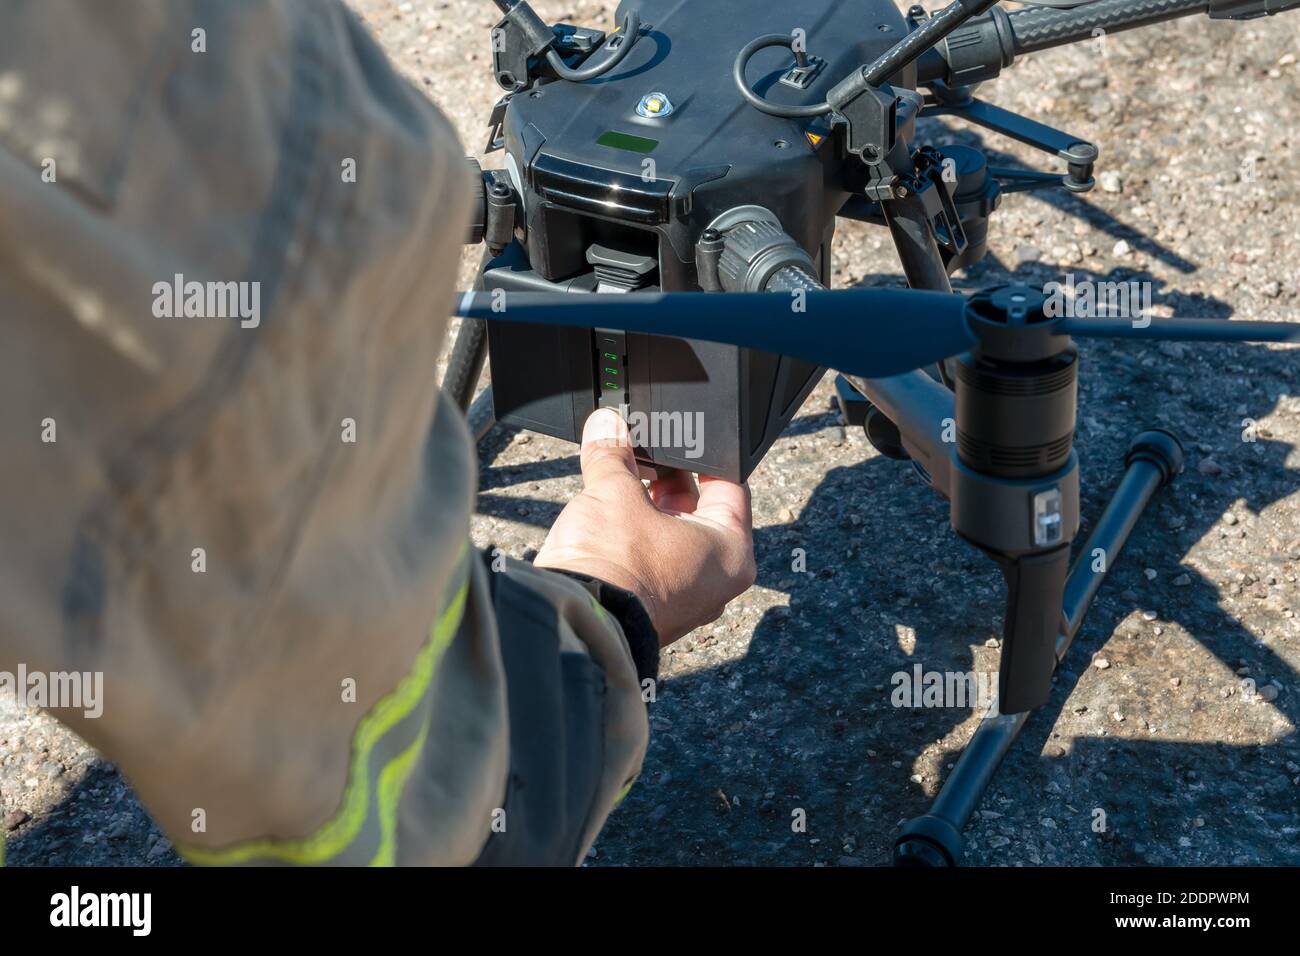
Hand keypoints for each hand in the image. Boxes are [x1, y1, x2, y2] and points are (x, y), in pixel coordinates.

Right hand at [535, 408, 756, 644]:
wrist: (573, 624)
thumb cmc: (615, 567)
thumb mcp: (614, 493)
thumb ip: (613, 454)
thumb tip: (607, 425)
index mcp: (730, 551)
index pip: (730, 486)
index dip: (704, 454)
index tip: (681, 435)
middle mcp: (714, 580)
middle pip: (697, 509)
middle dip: (665, 478)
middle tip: (639, 450)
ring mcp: (682, 598)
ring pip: (670, 535)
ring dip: (644, 506)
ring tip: (616, 478)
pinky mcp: (650, 607)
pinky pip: (649, 560)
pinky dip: (631, 536)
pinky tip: (605, 515)